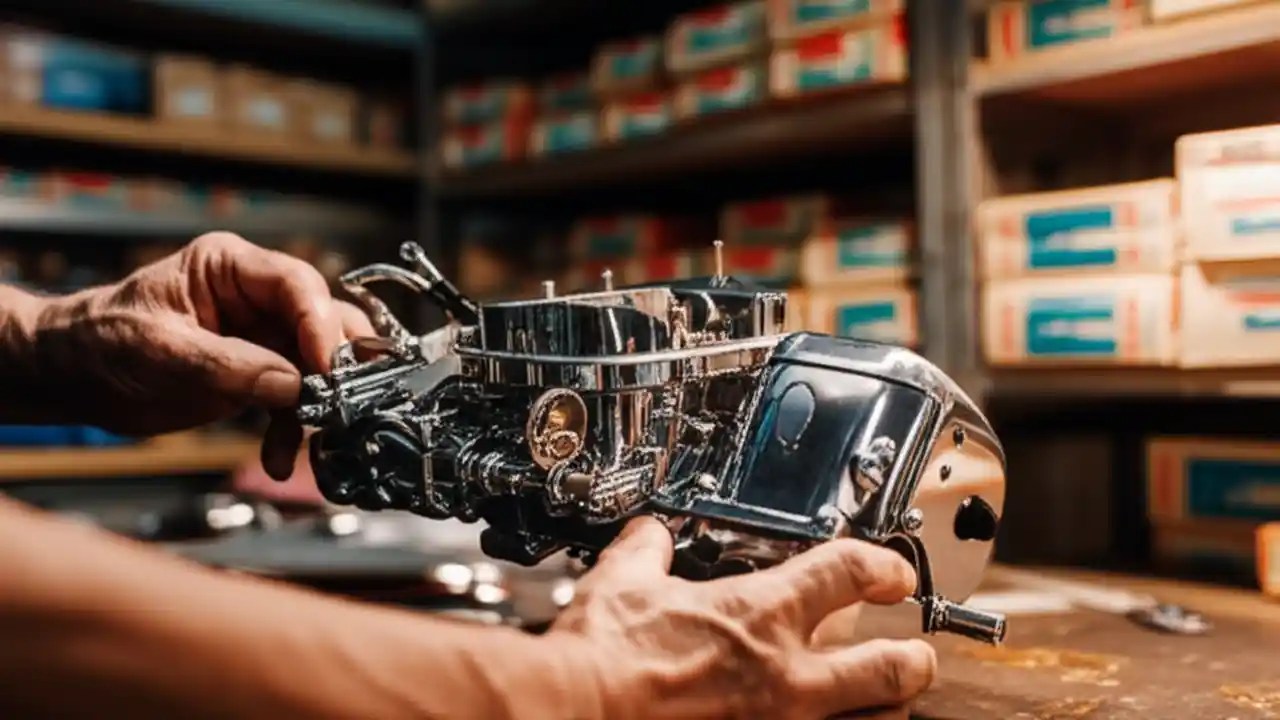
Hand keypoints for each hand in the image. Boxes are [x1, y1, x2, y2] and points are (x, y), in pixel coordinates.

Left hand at [27, 232, 371, 478]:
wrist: (74, 378)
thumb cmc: (100, 343)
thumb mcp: (161, 350)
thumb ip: (230, 365)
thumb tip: (293, 384)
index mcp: (230, 267)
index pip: (297, 285)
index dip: (320, 325)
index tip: (330, 368)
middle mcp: (256, 298)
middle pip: (322, 321)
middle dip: (335, 364)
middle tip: (342, 400)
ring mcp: (261, 337)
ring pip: (318, 365)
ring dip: (320, 404)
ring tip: (314, 435)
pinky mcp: (259, 376)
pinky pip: (294, 402)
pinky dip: (292, 431)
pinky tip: (279, 457)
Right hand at [551, 517, 936, 719]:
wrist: (580, 712)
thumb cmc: (604, 659)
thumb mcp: (624, 585)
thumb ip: (647, 556)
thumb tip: (650, 539)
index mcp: (759, 615)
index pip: (849, 571)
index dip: (882, 565)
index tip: (889, 573)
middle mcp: (788, 676)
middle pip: (893, 666)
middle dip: (913, 657)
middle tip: (914, 652)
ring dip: (882, 710)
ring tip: (879, 703)